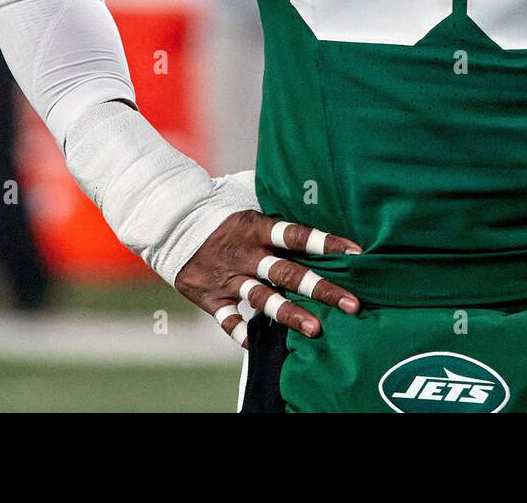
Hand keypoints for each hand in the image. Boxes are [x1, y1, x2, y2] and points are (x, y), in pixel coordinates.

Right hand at [175, 210, 361, 348]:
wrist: (170, 221)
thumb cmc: (218, 206)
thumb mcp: (246, 196)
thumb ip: (275, 198)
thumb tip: (309, 183)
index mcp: (257, 227)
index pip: (297, 234)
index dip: (327, 242)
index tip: (356, 253)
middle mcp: (246, 253)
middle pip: (288, 273)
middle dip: (322, 289)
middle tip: (352, 304)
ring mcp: (228, 277)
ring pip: (263, 298)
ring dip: (290, 314)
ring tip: (316, 329)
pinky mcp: (209, 295)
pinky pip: (227, 318)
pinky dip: (240, 331)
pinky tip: (255, 343)